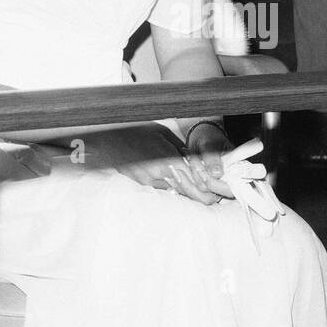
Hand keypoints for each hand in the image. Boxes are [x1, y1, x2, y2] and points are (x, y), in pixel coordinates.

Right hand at [81, 126, 228, 205]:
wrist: (108, 136)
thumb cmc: (136, 129)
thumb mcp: (162, 132)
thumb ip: (180, 147)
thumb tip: (194, 158)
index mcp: (168, 160)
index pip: (195, 181)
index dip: (208, 187)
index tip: (218, 190)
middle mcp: (160, 174)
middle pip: (187, 193)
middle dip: (202, 196)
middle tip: (213, 197)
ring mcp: (149, 181)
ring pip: (175, 193)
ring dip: (187, 193)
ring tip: (200, 191)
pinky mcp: (141, 183)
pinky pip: (162, 190)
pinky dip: (172, 189)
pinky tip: (178, 185)